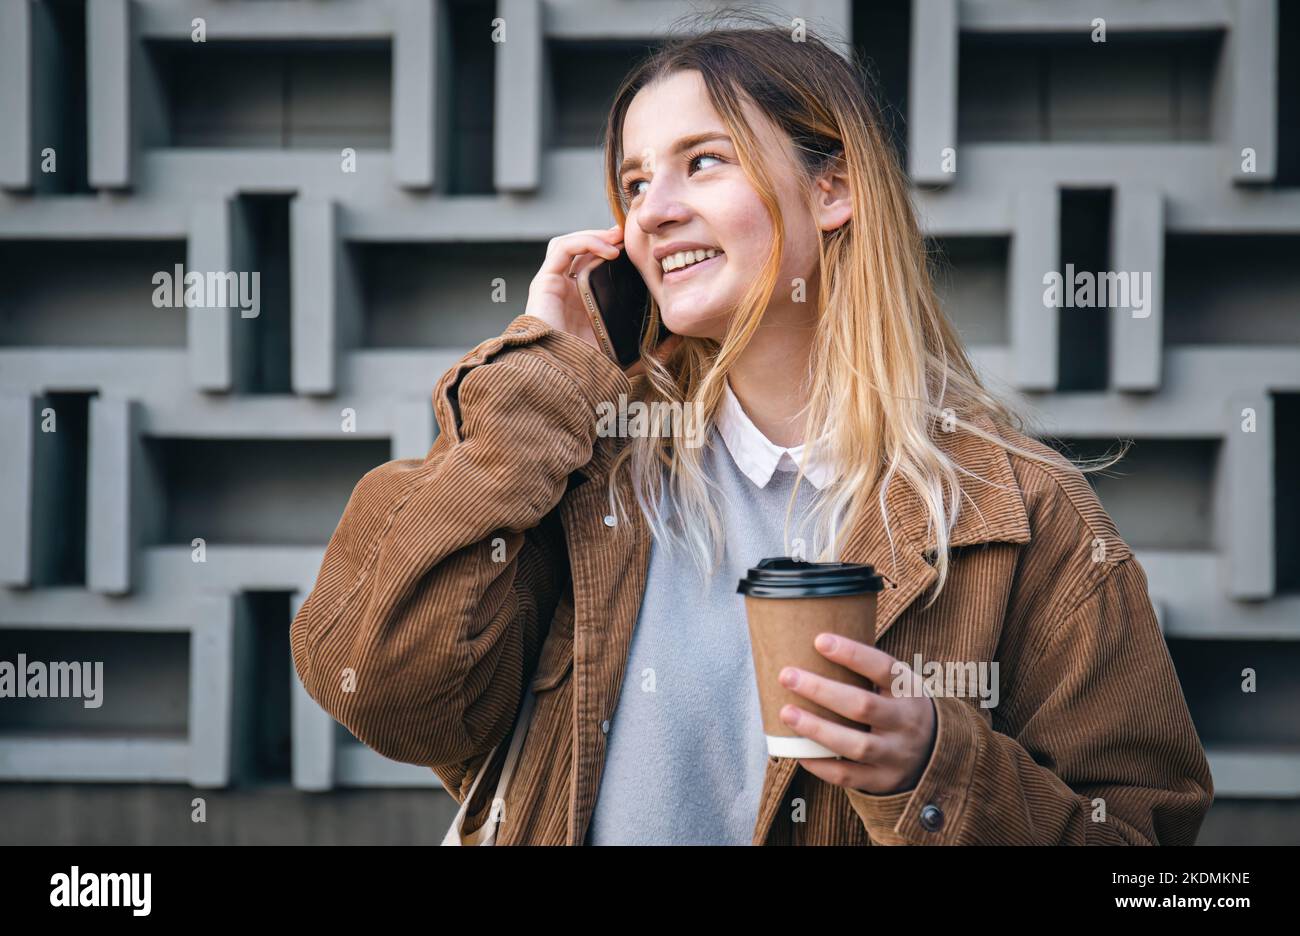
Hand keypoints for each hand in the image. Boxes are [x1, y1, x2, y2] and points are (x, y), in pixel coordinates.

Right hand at [525, 223, 678, 377]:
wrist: (563, 380)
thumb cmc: (588, 371)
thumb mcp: (630, 357)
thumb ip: (652, 350)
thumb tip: (679, 340)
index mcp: (584, 304)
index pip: (596, 268)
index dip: (616, 254)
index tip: (639, 251)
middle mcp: (567, 292)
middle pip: (584, 252)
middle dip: (608, 239)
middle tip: (631, 239)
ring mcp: (555, 286)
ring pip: (572, 244)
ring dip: (596, 236)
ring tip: (619, 240)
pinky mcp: (545, 282)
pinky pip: (563, 248)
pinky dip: (586, 241)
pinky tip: (609, 250)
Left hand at [778, 634, 936, 795]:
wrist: (935, 755)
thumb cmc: (899, 708)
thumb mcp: (898, 686)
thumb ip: (867, 670)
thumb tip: (815, 641)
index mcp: (909, 691)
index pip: (883, 668)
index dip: (852, 653)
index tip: (819, 640)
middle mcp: (907, 722)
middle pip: (862, 705)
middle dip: (821, 690)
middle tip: (787, 675)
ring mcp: (896, 755)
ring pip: (855, 744)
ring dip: (816, 728)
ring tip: (786, 712)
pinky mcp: (884, 781)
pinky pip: (848, 776)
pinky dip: (821, 765)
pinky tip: (798, 751)